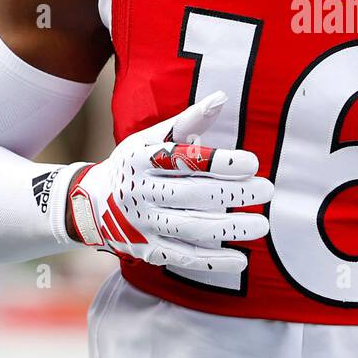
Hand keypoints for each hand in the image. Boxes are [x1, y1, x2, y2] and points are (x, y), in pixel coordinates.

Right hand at [66, 91, 271, 274]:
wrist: (90, 204)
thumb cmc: (133, 165)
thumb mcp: (150, 138)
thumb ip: (188, 120)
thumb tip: (222, 97)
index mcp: (143, 159)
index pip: (185, 160)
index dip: (220, 162)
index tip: (253, 162)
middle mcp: (141, 191)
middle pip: (192, 194)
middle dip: (233, 193)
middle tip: (266, 190)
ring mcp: (143, 222)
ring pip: (191, 227)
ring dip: (229, 229)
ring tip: (261, 225)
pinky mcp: (148, 248)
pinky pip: (184, 256)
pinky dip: (212, 260)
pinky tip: (240, 259)